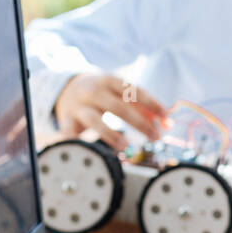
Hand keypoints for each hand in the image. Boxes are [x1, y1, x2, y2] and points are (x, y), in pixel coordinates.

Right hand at [53, 72, 170, 151]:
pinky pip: (69, 132)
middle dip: (140, 124)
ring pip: (95, 120)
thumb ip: (142, 107)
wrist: (65, 87)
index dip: (152, 104)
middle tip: (155, 138)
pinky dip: (77, 141)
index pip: (134, 91)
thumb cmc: (102, 93)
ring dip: (112, 134)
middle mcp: (93, 91)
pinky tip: (89, 151)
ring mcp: (78, 106)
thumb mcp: (119, 93)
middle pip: (119, 107)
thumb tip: (166, 123)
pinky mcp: (66, 119)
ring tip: (127, 147)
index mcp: (109, 81)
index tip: (166, 118)